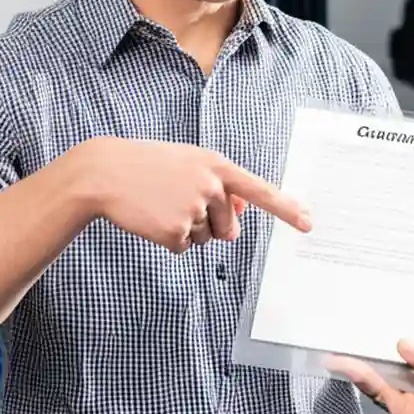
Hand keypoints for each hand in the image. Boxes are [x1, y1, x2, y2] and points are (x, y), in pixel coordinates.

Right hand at [70, 137, 310, 252]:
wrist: (105, 172)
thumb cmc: (148, 167)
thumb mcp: (187, 165)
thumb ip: (217, 186)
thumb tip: (238, 221)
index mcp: (216, 165)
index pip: (260, 190)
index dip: (287, 209)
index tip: (308, 223)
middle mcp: (210, 186)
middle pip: (228, 227)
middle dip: (210, 225)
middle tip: (177, 202)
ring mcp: (193, 209)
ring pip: (204, 238)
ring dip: (184, 230)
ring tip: (160, 204)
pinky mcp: (174, 231)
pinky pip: (183, 248)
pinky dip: (167, 239)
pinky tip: (151, 218)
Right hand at [326, 341, 413, 413]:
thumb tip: (405, 346)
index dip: (399, 356)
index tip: (386, 345)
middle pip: (393, 378)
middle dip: (373, 361)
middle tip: (356, 346)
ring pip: (381, 385)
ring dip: (360, 368)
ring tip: (341, 354)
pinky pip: (380, 393)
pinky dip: (363, 377)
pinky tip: (349, 364)